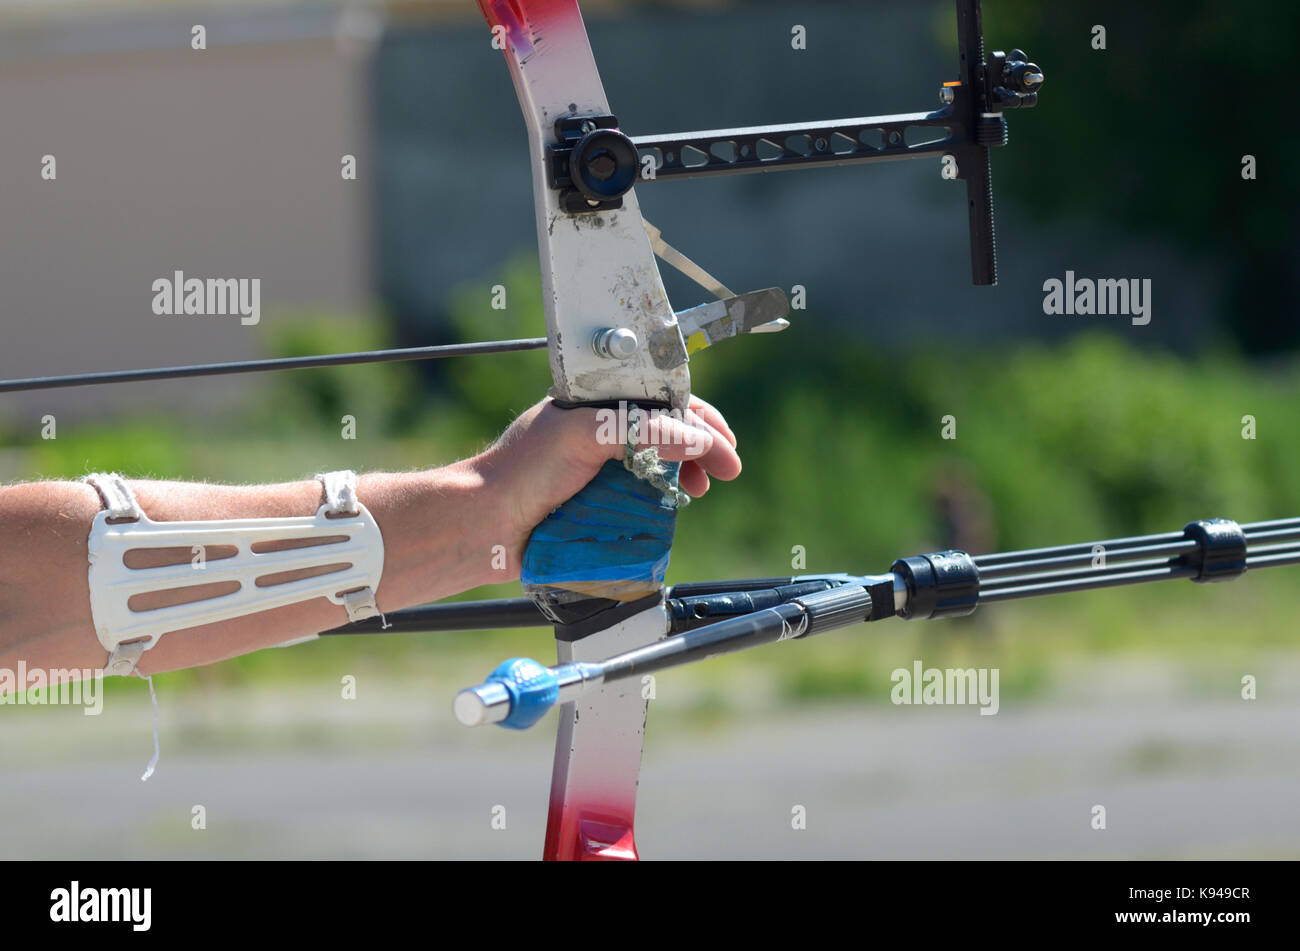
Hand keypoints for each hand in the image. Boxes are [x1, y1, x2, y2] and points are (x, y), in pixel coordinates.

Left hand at [472, 395, 740, 575]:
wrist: (488, 524)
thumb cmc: (524, 470)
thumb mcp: (585, 435)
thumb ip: (641, 431)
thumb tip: (697, 439)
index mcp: (594, 401)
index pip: (660, 398)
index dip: (698, 417)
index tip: (724, 443)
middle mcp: (600, 430)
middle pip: (667, 430)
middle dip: (701, 447)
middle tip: (726, 472)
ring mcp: (601, 467)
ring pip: (659, 463)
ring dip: (686, 473)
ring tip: (699, 490)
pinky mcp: (599, 501)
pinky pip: (644, 496)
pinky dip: (665, 499)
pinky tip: (675, 506)